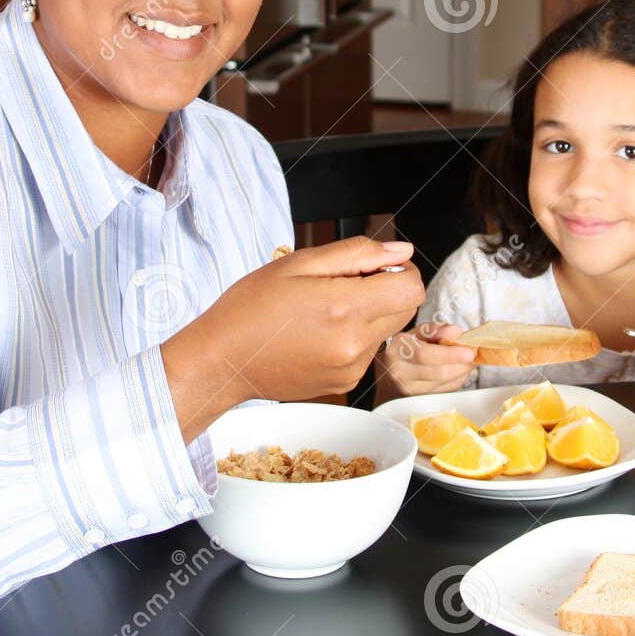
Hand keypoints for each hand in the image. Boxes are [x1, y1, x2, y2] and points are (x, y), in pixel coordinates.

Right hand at [162, 236, 424, 436]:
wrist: (224, 360)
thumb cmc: (252, 306)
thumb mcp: (298, 263)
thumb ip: (356, 253)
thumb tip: (402, 252)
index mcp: (344, 308)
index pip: (411, 288)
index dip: (401, 271)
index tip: (376, 267)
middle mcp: (354, 344)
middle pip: (406, 309)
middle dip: (388, 290)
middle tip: (347, 283)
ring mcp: (351, 368)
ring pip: (388, 330)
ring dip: (370, 314)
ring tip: (325, 310)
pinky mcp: (345, 384)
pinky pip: (368, 351)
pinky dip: (355, 337)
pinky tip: (320, 332)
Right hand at [374, 321, 477, 402]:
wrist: (386, 372)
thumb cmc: (402, 348)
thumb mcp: (413, 333)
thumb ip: (434, 330)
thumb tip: (455, 331)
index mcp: (397, 350)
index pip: (425, 354)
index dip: (450, 354)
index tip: (469, 351)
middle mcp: (400, 372)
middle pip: (438, 372)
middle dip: (462, 364)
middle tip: (474, 354)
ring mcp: (408, 389)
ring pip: (444, 383)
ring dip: (462, 372)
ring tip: (467, 360)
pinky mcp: (418, 399)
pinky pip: (445, 390)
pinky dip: (457, 380)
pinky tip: (458, 370)